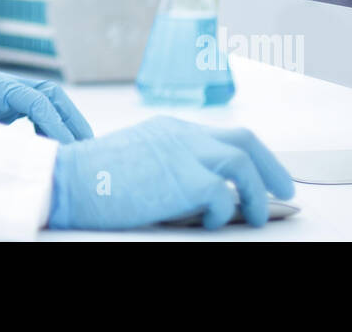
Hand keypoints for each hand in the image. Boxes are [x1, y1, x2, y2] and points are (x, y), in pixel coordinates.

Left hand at [0, 72, 93, 142]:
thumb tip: (10, 152)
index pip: (37, 101)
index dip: (54, 124)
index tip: (65, 149)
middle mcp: (6, 88)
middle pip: (51, 96)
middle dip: (70, 118)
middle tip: (86, 146)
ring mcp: (7, 99)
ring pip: (47, 105)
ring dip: (64, 124)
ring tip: (76, 150)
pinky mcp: (5, 112)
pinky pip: (36, 116)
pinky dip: (49, 130)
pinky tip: (52, 149)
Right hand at [48, 116, 294, 229]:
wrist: (66, 180)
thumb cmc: (90, 180)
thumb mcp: (137, 161)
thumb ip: (169, 165)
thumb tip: (204, 196)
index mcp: (170, 129)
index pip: (223, 135)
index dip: (250, 155)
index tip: (264, 173)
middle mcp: (181, 134)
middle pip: (244, 140)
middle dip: (271, 166)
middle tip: (285, 190)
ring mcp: (183, 153)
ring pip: (242, 164)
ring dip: (256, 193)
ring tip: (257, 216)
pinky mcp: (183, 179)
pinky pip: (222, 196)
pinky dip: (224, 212)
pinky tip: (212, 223)